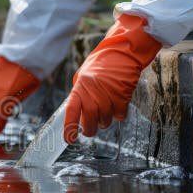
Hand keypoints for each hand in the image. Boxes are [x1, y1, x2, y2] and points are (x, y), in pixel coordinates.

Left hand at [64, 14, 161, 142]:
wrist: (122, 52)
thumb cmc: (101, 64)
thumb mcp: (84, 77)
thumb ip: (80, 94)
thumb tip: (79, 113)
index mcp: (80, 87)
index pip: (72, 111)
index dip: (69, 127)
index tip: (69, 139)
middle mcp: (93, 92)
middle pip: (90, 120)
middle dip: (89, 130)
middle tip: (89, 131)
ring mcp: (109, 95)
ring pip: (105, 120)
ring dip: (105, 121)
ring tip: (105, 111)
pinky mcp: (123, 96)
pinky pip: (120, 115)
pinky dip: (119, 114)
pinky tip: (117, 105)